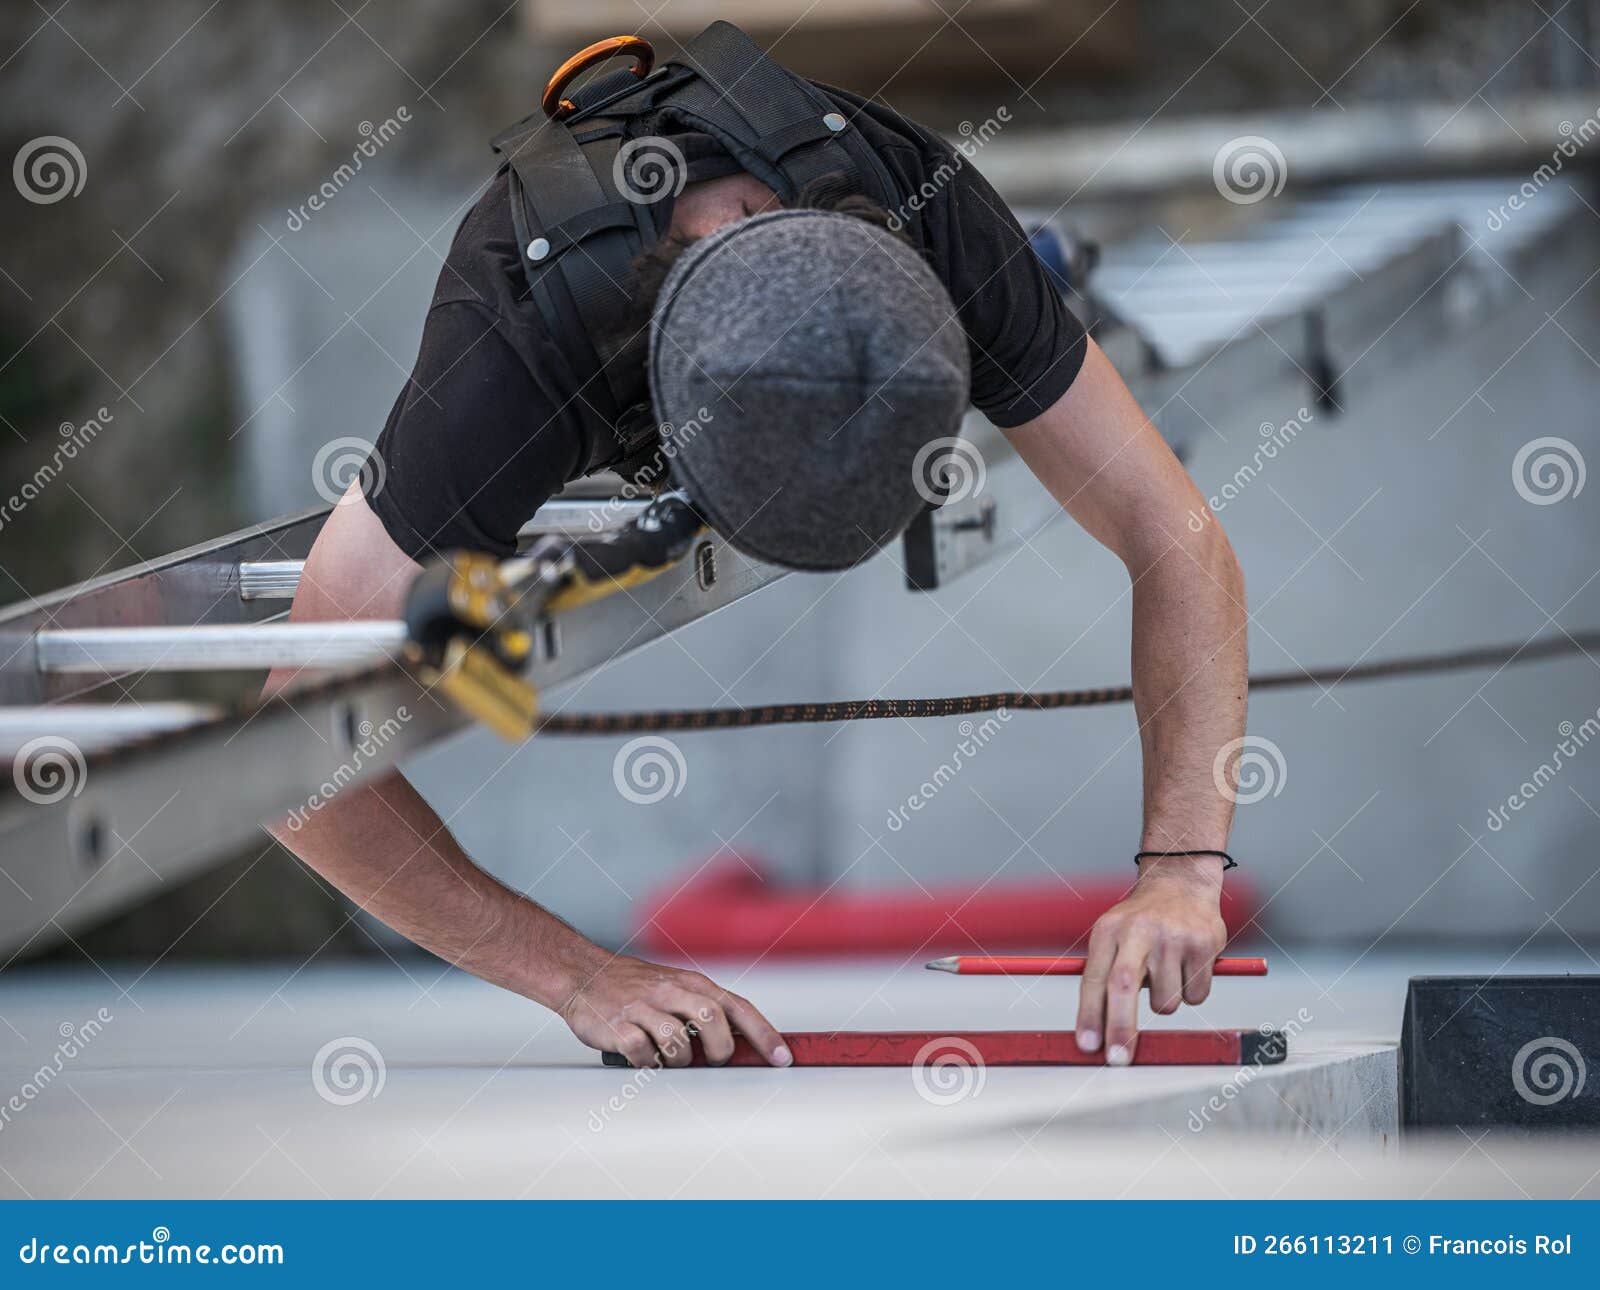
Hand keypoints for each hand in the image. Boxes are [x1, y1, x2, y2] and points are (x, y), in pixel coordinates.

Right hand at [555, 949, 791, 1068]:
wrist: (583, 974)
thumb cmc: (633, 987)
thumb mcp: (674, 986)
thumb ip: (703, 1008)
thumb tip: (741, 1041)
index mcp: (691, 982)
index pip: (737, 1006)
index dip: (764, 1033)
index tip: (783, 1057)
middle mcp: (670, 991)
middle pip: (712, 1019)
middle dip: (720, 1049)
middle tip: (712, 1061)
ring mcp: (643, 1008)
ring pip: (678, 1041)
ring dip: (679, 1060)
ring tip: (668, 1058)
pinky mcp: (618, 1027)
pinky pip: (643, 1054)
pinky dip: (648, 1064)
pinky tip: (643, 1057)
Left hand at [1075, 854, 1226, 1064]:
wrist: (1181, 884)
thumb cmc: (1139, 923)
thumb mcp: (1113, 936)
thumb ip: (1103, 978)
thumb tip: (1094, 1036)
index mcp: (1108, 931)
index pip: (1094, 978)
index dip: (1090, 1015)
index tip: (1087, 1046)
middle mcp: (1138, 931)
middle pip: (1124, 987)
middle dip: (1120, 1028)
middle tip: (1118, 1059)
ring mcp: (1173, 937)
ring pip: (1166, 1002)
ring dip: (1165, 1001)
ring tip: (1165, 971)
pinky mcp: (1203, 944)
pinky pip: (1196, 996)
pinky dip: (1191, 992)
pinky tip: (1187, 965)